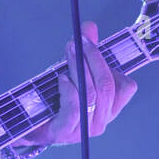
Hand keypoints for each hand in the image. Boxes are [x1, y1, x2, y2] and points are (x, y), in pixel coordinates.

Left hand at [14, 20, 136, 148]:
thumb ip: (85, 52)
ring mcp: (85, 129)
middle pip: (107, 85)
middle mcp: (102, 120)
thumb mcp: (73, 73)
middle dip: (94, 58)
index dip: (111, 63)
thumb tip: (89, 26)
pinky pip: (75, 108)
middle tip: (79, 41)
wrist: (31, 126)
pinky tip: (62, 78)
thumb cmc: (57, 99)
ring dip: (80, 68)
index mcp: (109, 108)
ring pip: (91, 94)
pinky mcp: (66, 132)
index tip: (90, 44)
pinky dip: (70, 90)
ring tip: (69, 51)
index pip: (127, 86)